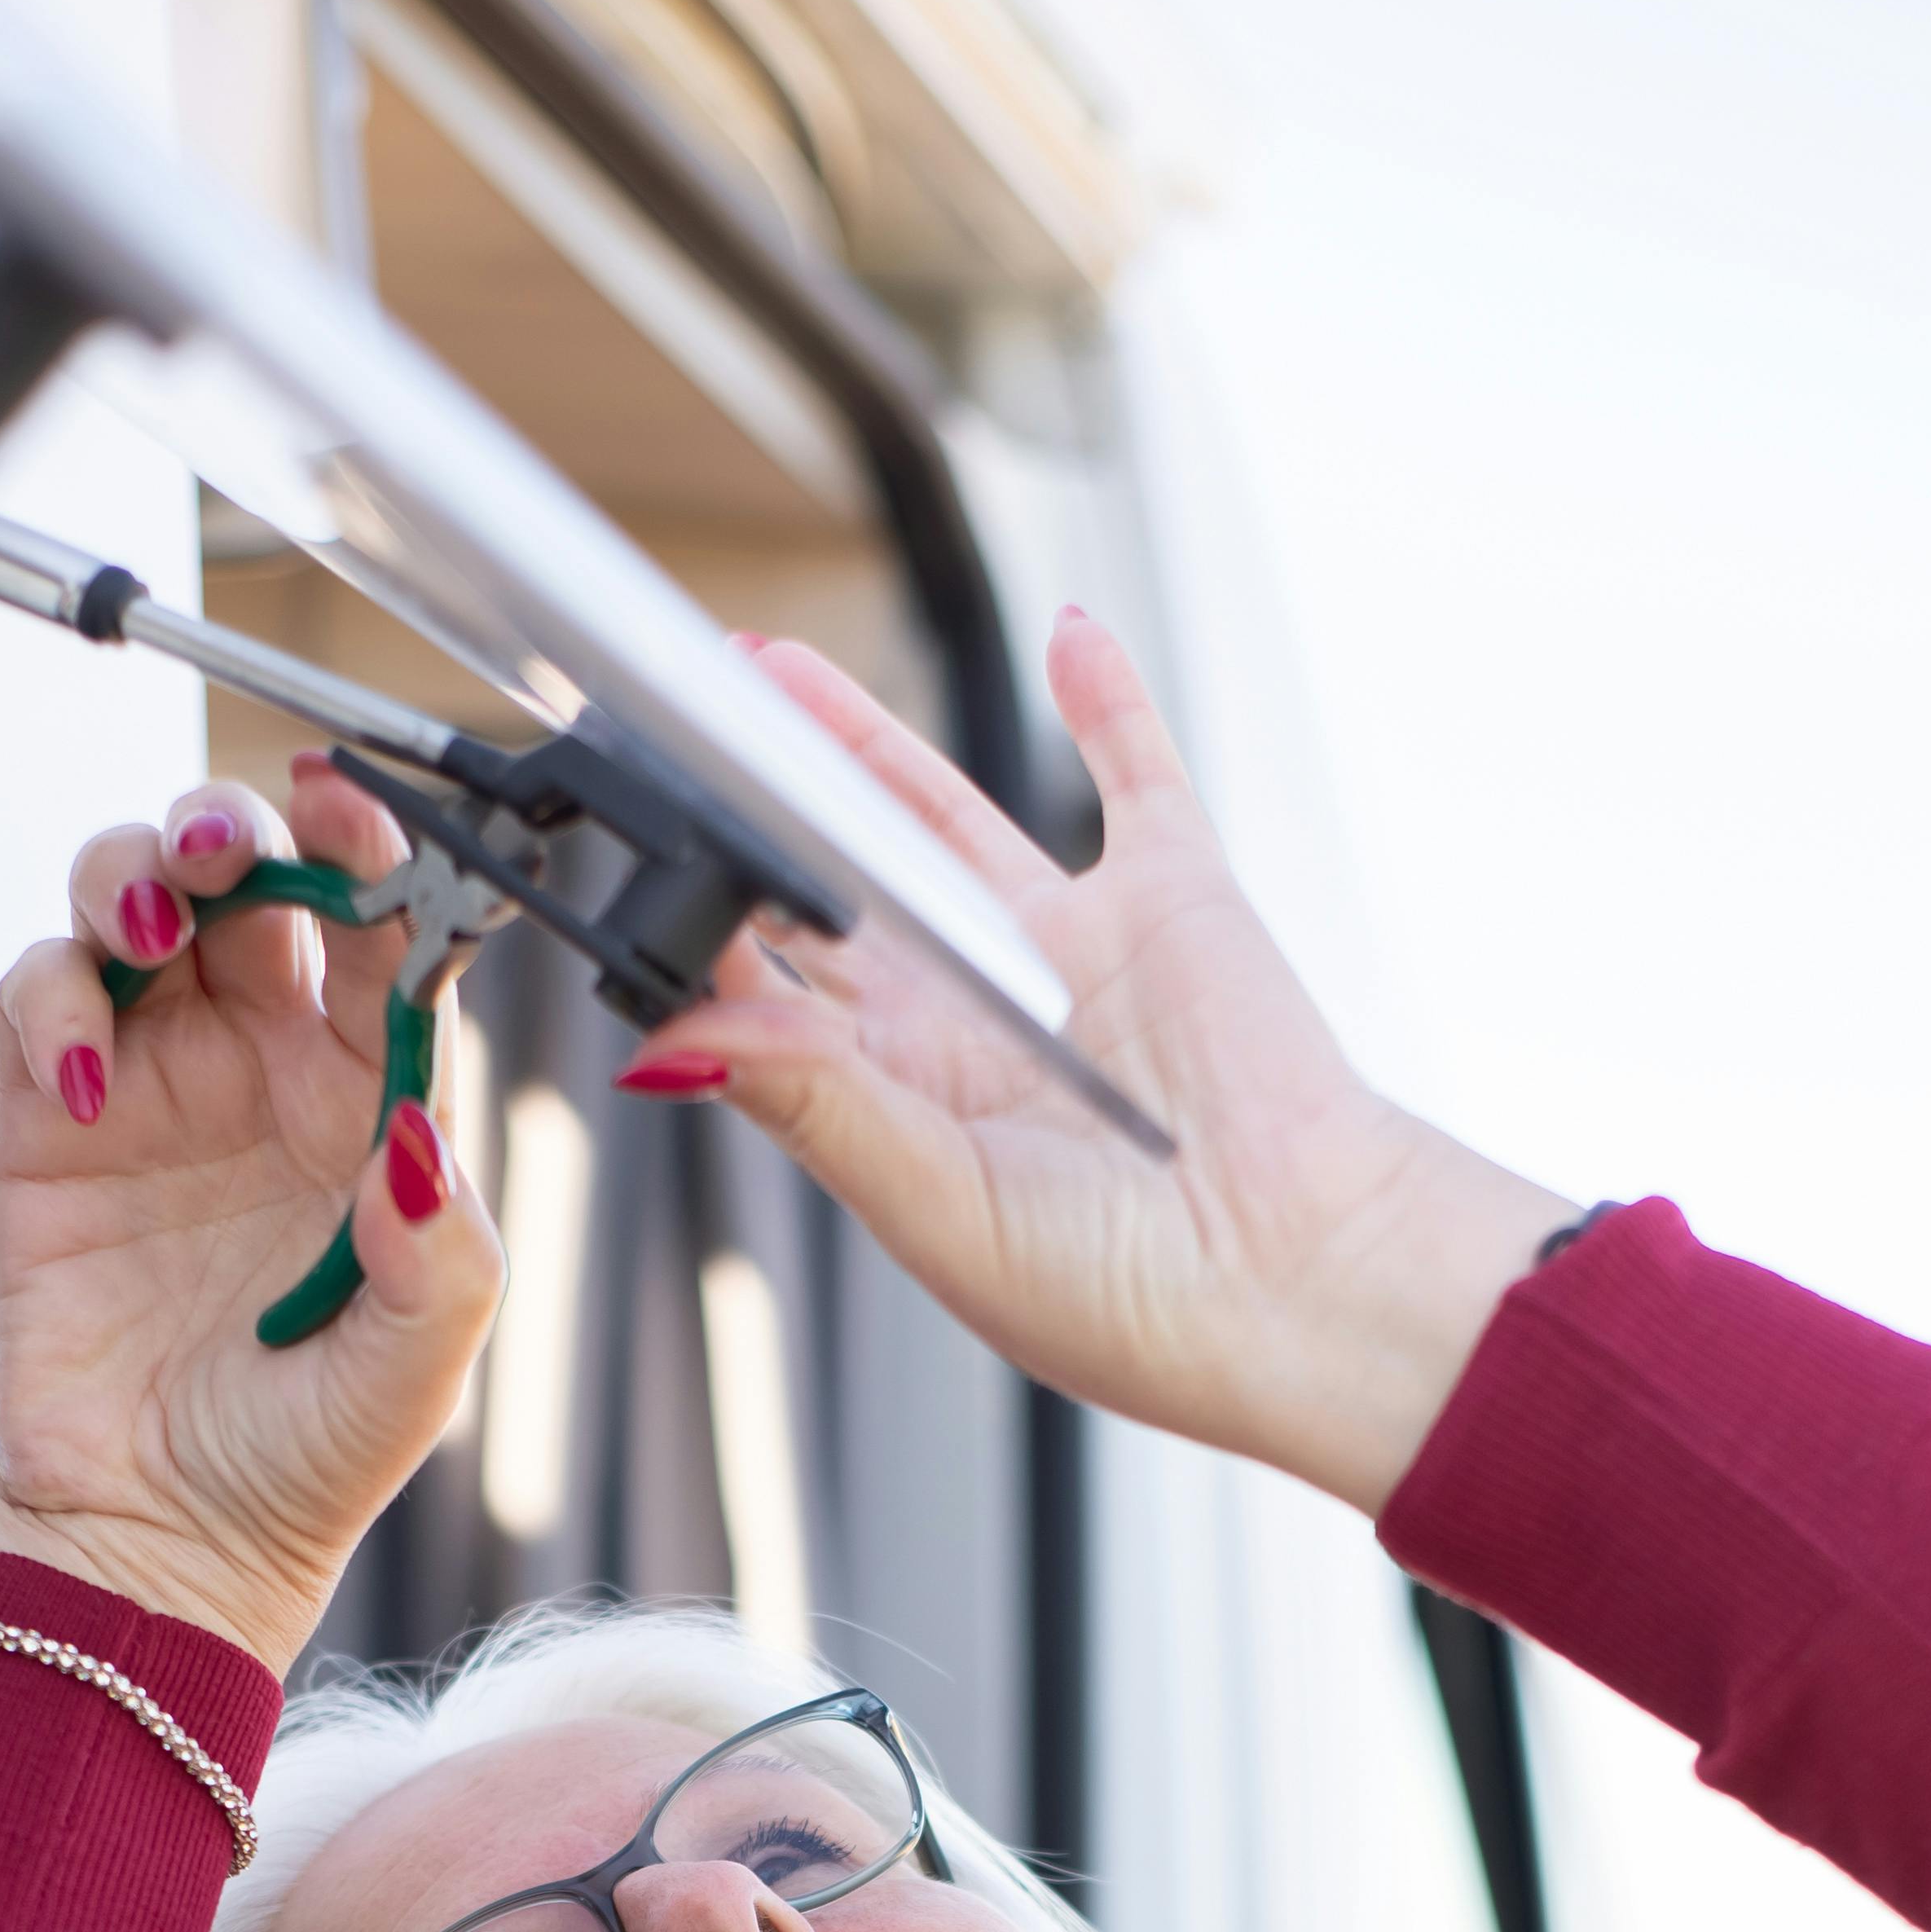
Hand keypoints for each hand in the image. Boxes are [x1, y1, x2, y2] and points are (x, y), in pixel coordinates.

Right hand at [0, 759, 505, 1676]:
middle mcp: (262, 1068)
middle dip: (236, 826)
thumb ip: (442, 1254)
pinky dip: (55, 994)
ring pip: (130, 903)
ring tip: (150, 924)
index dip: (372, 857)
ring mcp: (150, 1083)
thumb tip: (425, 1136)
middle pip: (247, 884)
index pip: (379, 940)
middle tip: (225, 842)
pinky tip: (87, 1070)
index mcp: (369, 1102)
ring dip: (131, 873)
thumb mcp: (417, 1368)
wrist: (162, 1542)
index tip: (357, 812)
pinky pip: (38, 994)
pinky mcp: (44, 1117)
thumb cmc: (304, 1456)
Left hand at [646, 614, 1578, 1516]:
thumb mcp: (940, 1209)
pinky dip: (1106, 699)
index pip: (772, 1000)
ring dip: (863, 744)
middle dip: (754, 823)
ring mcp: (1071, 953)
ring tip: (774, 675)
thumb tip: (674, 1038)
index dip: (702, 933)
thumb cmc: (1129, 1299)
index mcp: (906, 1108)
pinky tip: (1068, 632)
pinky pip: (1136, 775)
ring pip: (942, 818)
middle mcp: (974, 1023)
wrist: (1300, 1286)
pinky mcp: (1170, 899)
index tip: (630, 864)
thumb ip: (815, 1104)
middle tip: (674, 738)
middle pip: (835, 893)